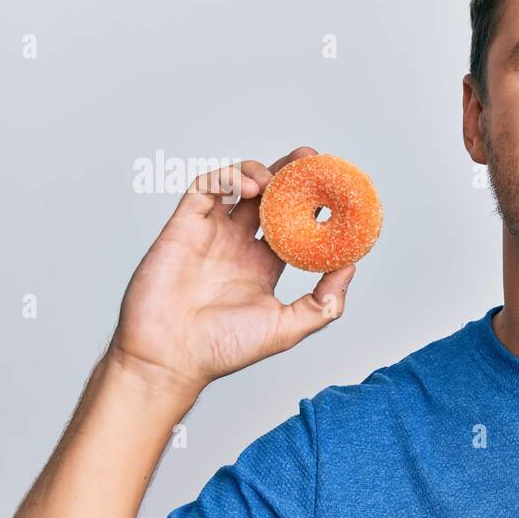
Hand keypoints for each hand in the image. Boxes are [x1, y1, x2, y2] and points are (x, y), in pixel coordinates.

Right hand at [108, 147, 355, 399]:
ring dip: (262, 172)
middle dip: (291, 174)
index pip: (294, 224)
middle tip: (313, 159)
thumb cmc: (222, 349)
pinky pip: (206, 186)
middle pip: (270, 196)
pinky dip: (228, 176)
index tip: (337, 191)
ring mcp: (211, 232)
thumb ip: (323, 302)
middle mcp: (238, 244)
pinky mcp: (184, 224)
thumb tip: (350, 267)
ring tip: (279, 179)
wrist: (168, 357)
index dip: (313, 205)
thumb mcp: (286, 328)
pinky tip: (250, 189)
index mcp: (263, 265)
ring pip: (239, 183)